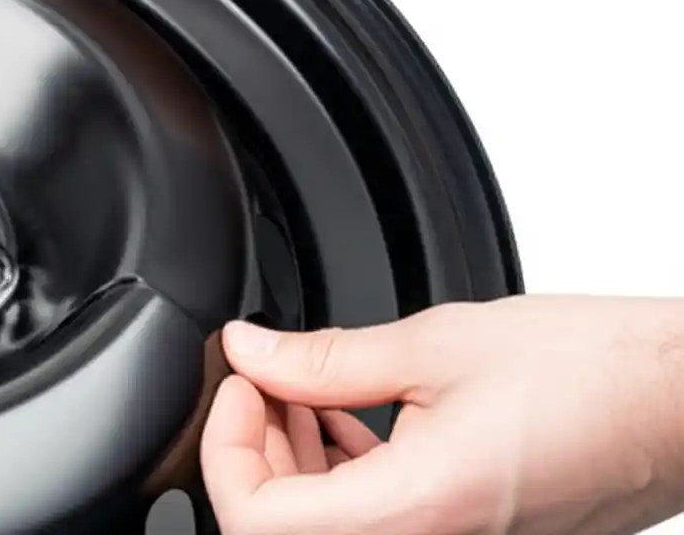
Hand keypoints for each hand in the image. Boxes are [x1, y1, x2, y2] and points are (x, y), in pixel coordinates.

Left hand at [203, 296, 683, 533]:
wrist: (680, 401)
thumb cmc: (595, 375)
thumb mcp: (437, 346)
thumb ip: (325, 358)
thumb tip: (250, 351)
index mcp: (414, 509)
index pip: (258, 521)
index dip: (225, 448)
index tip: (237, 386)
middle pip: (282, 529)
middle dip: (253, 449)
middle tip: (263, 378)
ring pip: (325, 528)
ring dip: (293, 459)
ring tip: (302, 387)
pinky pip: (374, 522)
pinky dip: (340, 472)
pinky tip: (348, 414)